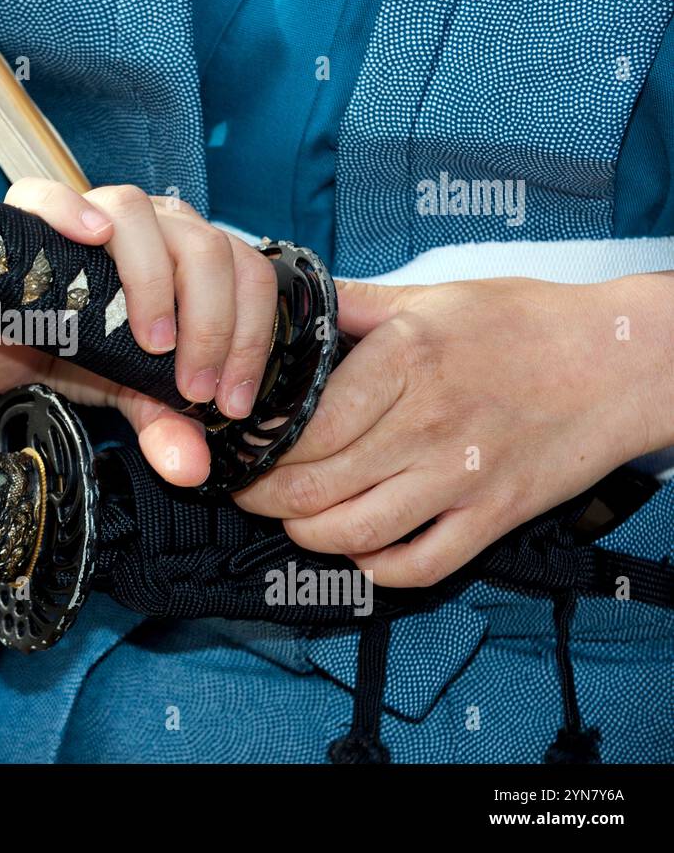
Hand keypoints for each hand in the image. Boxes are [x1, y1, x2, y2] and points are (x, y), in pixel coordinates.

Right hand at [0, 179, 276, 485]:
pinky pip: (50, 194)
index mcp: (187, 257)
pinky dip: (72, 209)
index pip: (246, 275)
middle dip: (212, 325)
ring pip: (141, 214)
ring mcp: (90, 211)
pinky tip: (90, 236)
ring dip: (155, 282)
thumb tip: (194, 469)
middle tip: (194, 388)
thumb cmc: (68, 353)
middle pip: (205, 248)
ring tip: (152, 342)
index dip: (251, 337)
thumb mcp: (125, 394)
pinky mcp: (27, 213)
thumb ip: (163, 424)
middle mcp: (150, 224)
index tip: (232, 402)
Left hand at [235, 272, 673, 586]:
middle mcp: (426, 424)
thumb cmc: (525, 322)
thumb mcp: (435, 294)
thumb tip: (296, 300)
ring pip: (354, 532)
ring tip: (290, 518)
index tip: (241, 446)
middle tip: (247, 489)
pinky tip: (359, 551)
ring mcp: (460, 478)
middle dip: (264, 496)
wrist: (622, 361)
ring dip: (306, 534)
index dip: (262, 445)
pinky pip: (420, 566)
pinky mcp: (492, 517)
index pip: (307, 424)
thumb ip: (358, 303)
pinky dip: (377, 568)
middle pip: (316, 484)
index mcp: (406, 359)